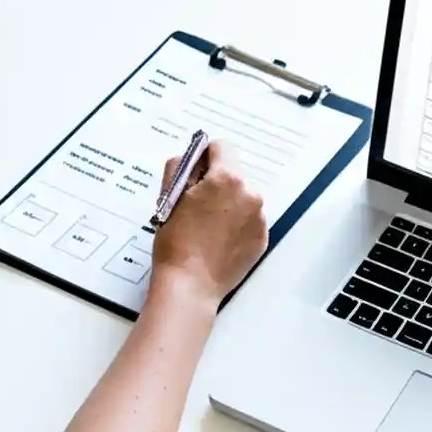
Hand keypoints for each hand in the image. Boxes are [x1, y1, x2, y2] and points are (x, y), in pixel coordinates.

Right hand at [151, 141, 267, 307]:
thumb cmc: (176, 241)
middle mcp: (251, 193)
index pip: (222, 147)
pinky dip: (237, 224)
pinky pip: (250, 219)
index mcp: (227, 178)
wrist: (191, 283)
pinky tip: (219, 239)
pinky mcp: (262, 237)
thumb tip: (191, 156)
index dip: (205, 156)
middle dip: (217, 182)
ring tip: (208, 225)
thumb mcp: (168, 196)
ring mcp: (260, 217)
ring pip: (243, 197)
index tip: (196, 171)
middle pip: (234, 173)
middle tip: (197, 205)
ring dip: (229, 203)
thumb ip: (180, 166)